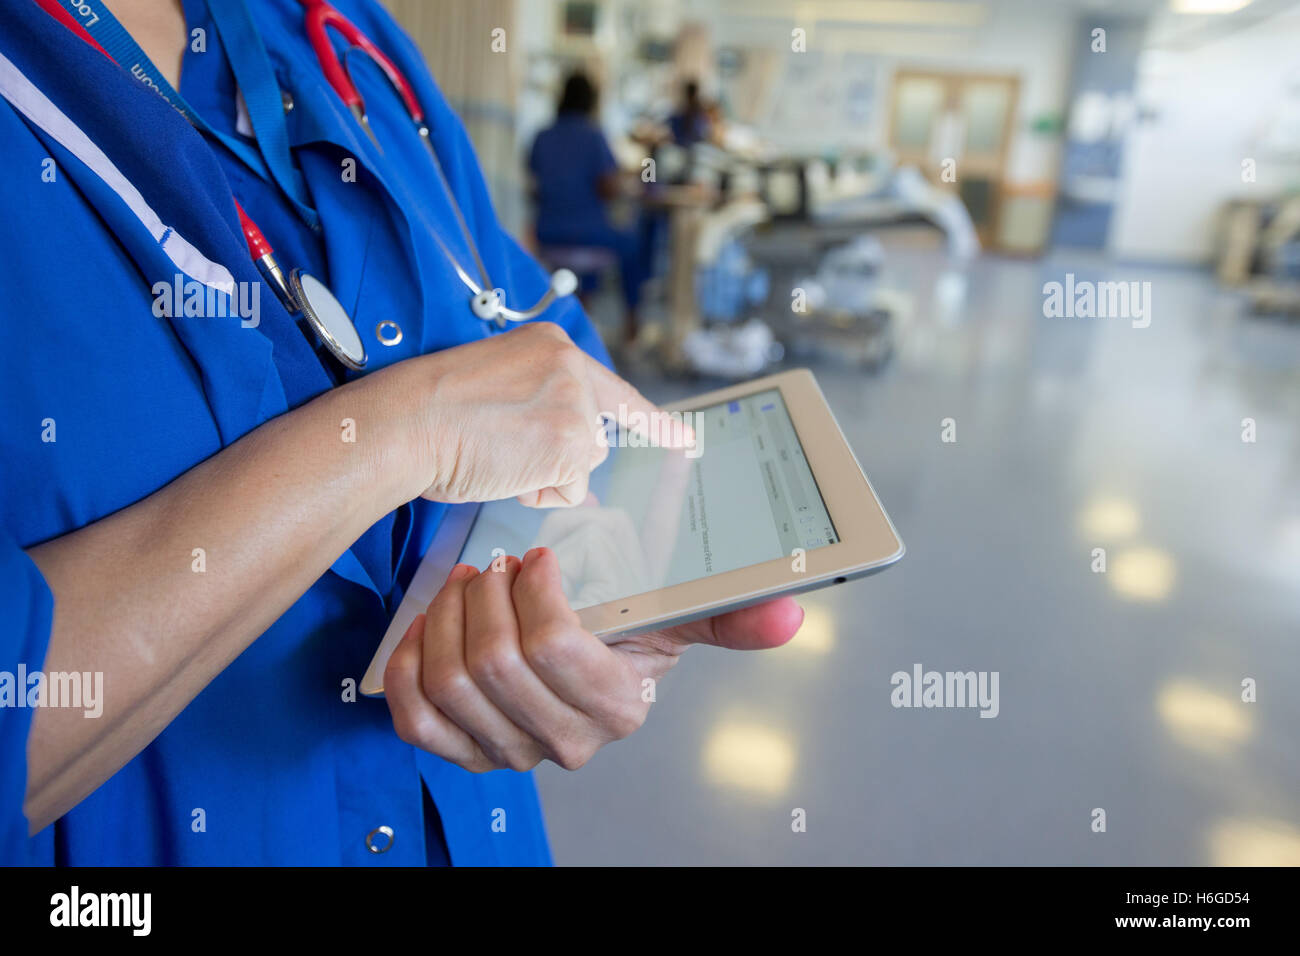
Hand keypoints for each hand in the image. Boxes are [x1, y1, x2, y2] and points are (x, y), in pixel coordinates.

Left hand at [383, 547, 802, 771]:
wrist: (576, 676)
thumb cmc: (621, 637)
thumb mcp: (676, 620)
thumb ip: (730, 615)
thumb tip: (791, 612)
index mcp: (618, 706)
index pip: (556, 649)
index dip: (535, 592)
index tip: (539, 558)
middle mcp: (564, 743)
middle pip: (494, 664)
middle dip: (485, 598)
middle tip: (496, 567)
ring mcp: (509, 753)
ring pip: (450, 681)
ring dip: (447, 617)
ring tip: (466, 586)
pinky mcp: (461, 753)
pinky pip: (416, 716)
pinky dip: (410, 661)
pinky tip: (430, 626)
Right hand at [402, 322, 678, 507]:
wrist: (406, 422)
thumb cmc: (432, 411)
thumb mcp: (499, 384)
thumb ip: (544, 404)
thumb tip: (575, 459)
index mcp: (552, 345)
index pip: (614, 389)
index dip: (652, 420)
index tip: (684, 438)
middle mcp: (571, 367)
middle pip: (592, 437)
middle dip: (556, 456)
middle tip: (503, 444)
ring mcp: (575, 404)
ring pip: (581, 464)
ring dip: (544, 473)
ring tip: (498, 452)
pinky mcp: (571, 442)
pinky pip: (569, 489)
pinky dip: (537, 491)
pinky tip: (505, 467)